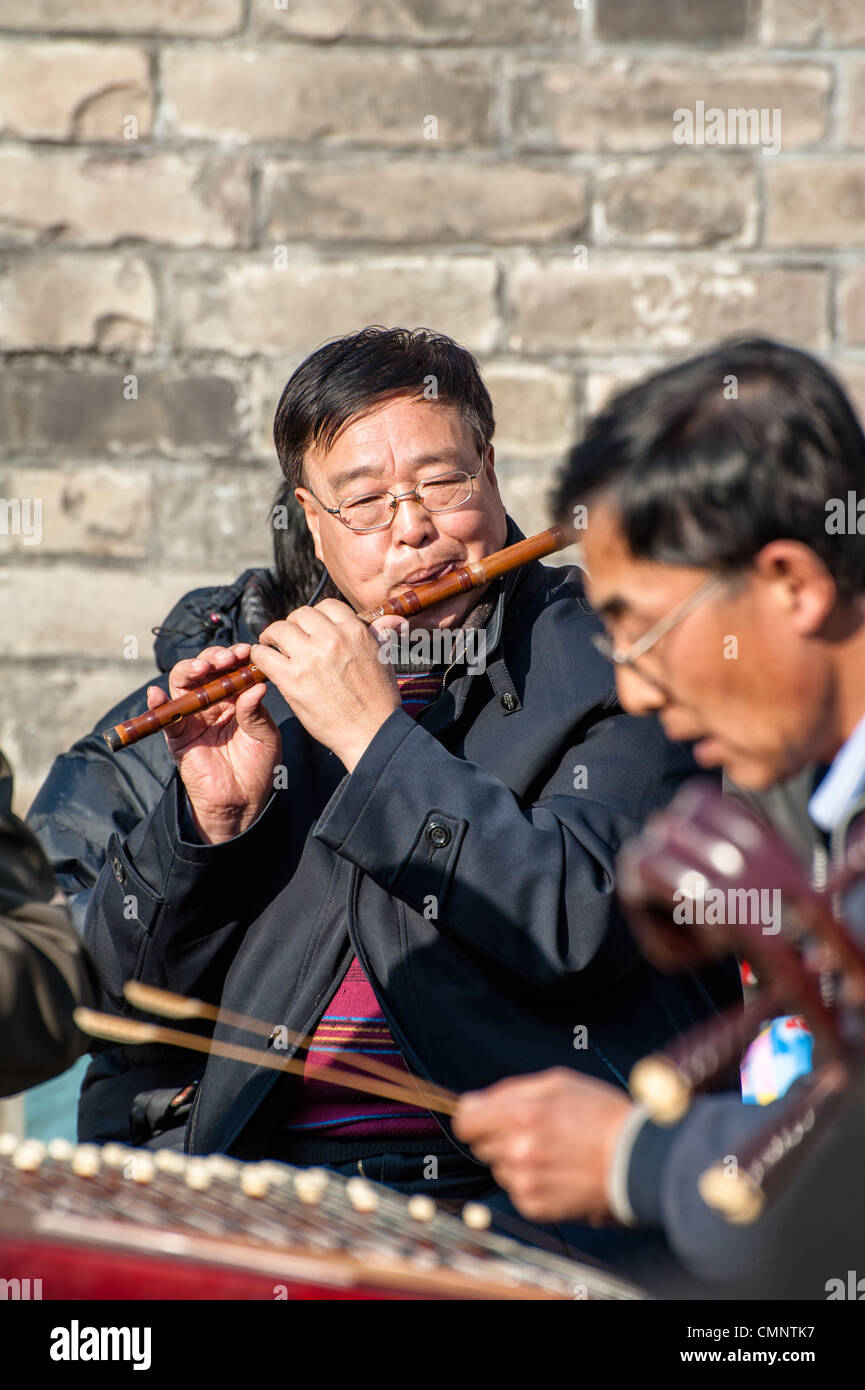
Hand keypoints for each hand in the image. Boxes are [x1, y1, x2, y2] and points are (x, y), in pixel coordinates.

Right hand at [148, 643, 279, 843]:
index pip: (231, 668)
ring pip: (182, 684)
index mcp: (236, 697)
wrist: (242, 801)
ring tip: (201, 667)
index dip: (236, 656)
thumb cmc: (258, 766)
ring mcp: (193, 717)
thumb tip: (256, 685)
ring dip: (188, 670)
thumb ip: (257, 712)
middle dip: (214, 657)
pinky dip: (157, 704)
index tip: (246, 651)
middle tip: (226, 659)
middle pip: (204, 669)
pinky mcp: (177, 736)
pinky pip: (164, 718)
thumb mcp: (265, 737)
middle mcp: (212, 702)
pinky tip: (157, 695)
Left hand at [252, 600, 400, 771]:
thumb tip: (395, 618)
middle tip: (289, 639)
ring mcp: (310, 658)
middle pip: (300, 615)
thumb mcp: (385, 659)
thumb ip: (382, 634)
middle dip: (294, 625)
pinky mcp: (292, 679)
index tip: (310, 629)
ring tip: (272, 647)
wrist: (371, 733)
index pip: (327, 606)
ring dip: (273, 637)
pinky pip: (265, 655)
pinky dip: (261, 656)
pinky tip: (265, 662)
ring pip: (279, 630)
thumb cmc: (380, 699)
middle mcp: (332, 639)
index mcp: (355, 631)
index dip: (316, 617)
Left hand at [453, 1067, 632, 1223]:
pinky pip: (517, 1191)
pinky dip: (532, 1183)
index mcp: (520, 1115)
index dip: (475, 1118)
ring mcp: (526, 1182)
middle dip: (500, 1137)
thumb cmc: (601, 1115)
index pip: (466, 1122)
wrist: (637, 1160)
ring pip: (500, 1168)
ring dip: (517, 1161)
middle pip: (481, 1145)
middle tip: (534, 1132)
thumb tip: (472, 1102)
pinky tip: (558, 1173)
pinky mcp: (536, 1207)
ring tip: (552, 1153)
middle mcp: (517, 1151)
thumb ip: (509, 1091)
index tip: (485, 1118)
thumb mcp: (558, 1083)